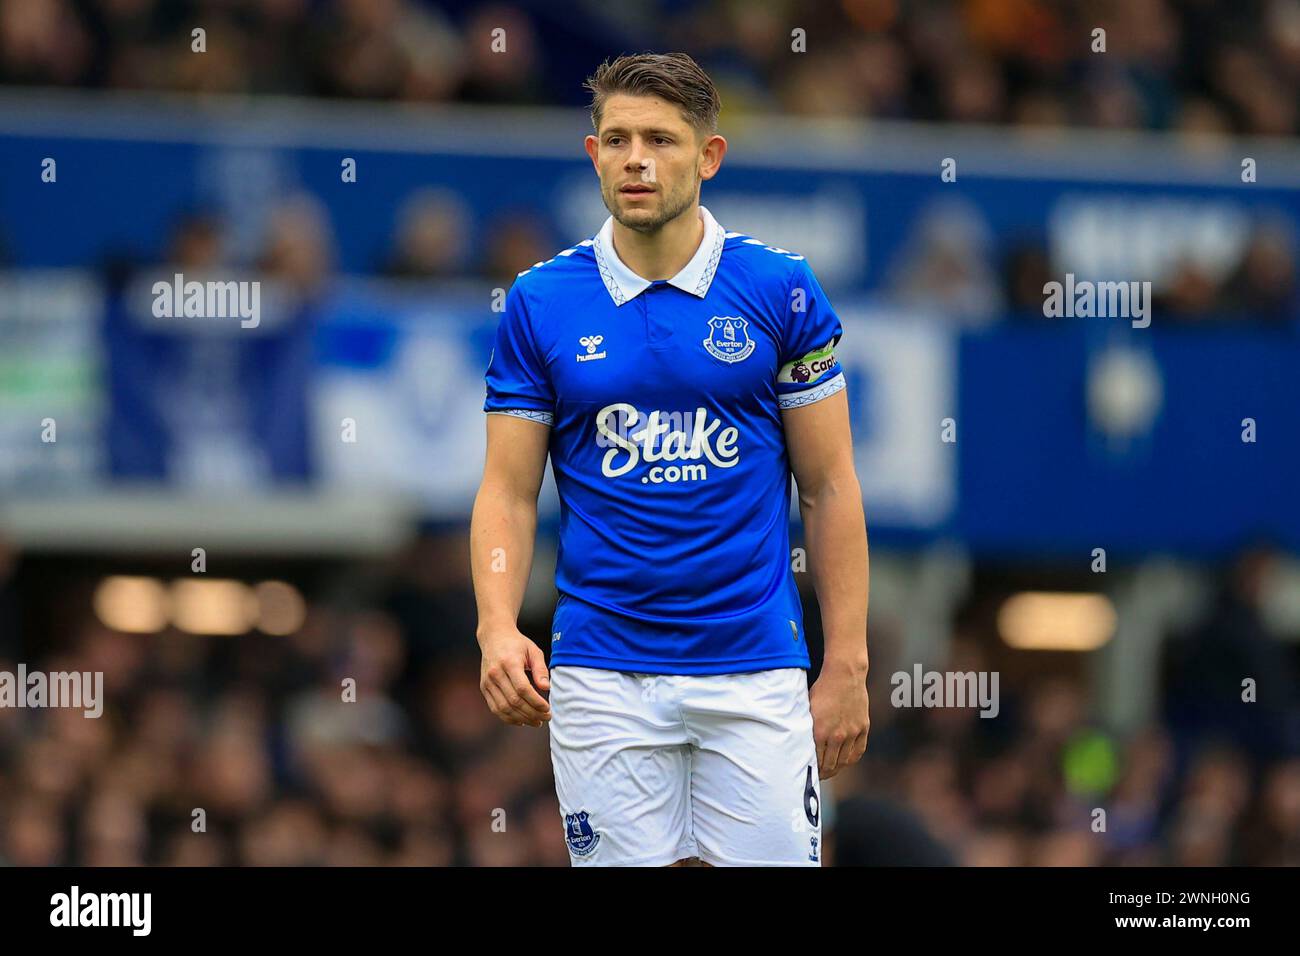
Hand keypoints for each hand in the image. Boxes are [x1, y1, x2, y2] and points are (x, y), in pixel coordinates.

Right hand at [477, 626, 550, 726]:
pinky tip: (521, 721)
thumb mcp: (533, 651)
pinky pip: (495, 708)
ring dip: (522, 718)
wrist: (494, 637)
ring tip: (536, 721)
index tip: (548, 708)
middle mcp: (495, 673)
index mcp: (509, 662)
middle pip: (514, 701)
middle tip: (546, 717)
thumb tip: (546, 688)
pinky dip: (508, 718)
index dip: (536, 702)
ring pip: (504, 708)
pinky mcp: (484, 688)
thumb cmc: (517, 644)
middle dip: (532, 713)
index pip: (523, 689)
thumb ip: (541, 669)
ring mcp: (487, 682)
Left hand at [809, 659, 869, 778]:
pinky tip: (845, 761)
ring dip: (837, 768)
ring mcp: (852, 733)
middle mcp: (837, 735)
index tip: (808, 773)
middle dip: (823, 773)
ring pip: (845, 761)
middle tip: (818, 776)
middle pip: (830, 765)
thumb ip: (806, 729)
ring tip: (830, 770)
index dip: (812, 770)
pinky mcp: (863, 728)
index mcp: (819, 732)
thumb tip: (800, 745)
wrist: (844, 675)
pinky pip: (858, 751)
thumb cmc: (822, 690)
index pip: (815, 760)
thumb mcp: (808, 709)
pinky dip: (851, 759)